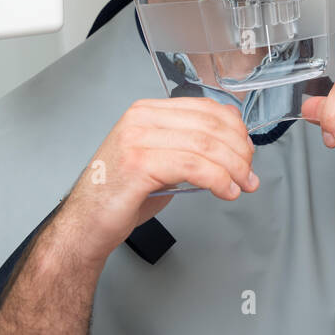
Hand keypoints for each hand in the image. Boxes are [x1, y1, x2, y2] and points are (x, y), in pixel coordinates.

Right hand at [52, 98, 258, 267]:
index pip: (205, 108)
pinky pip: (194, 166)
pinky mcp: (139, 164)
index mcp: (146, 111)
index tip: (246, 151)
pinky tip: (226, 191)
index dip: (235, 129)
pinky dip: (218, 179)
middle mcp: (141, 119)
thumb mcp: (158, 160)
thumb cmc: (120, 196)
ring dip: (234, 167)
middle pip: (210, 125)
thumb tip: (229, 144)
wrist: (84, 226)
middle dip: (239, 150)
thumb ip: (187, 146)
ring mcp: (138, 139)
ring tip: (243, 184)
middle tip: (249, 173)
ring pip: (206, 144)